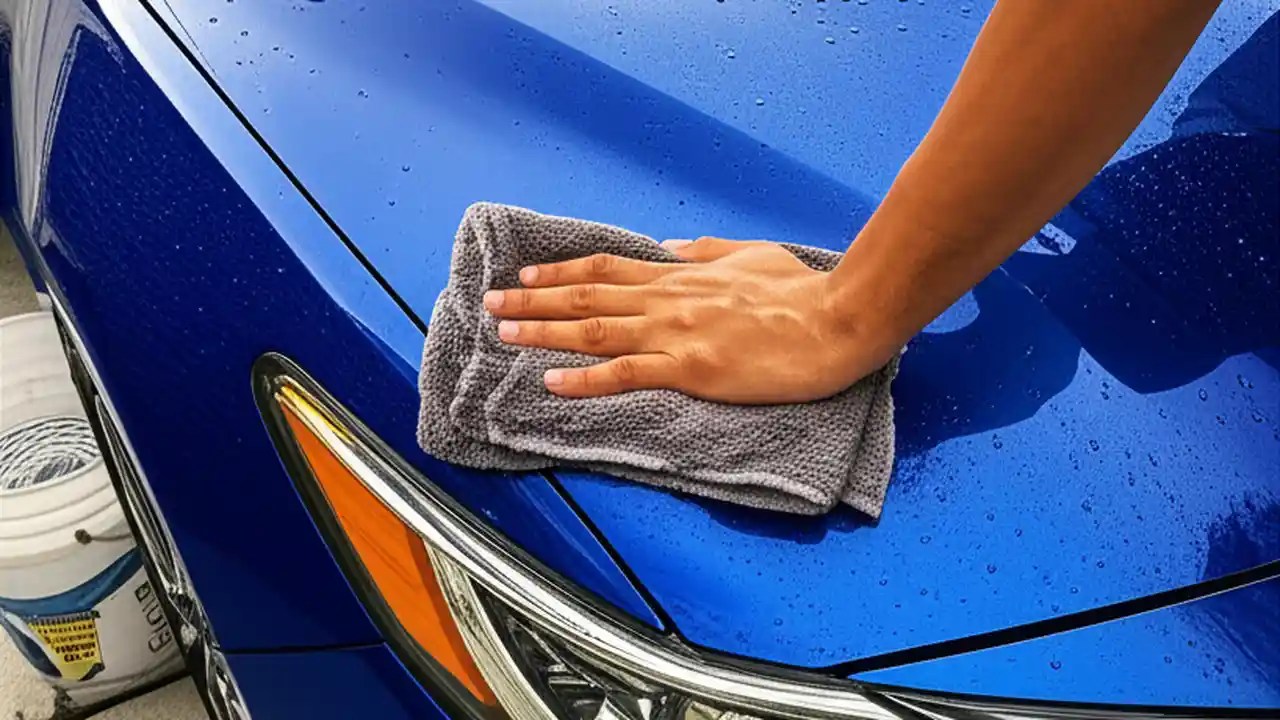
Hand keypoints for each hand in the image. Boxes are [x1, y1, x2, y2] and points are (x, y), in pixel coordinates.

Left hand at [482, 237, 897, 403]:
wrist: (836, 321)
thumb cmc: (801, 291)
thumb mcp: (750, 253)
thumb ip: (706, 251)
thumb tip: (671, 246)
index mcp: (682, 275)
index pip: (606, 269)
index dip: (561, 272)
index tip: (527, 274)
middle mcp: (668, 300)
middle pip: (586, 297)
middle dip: (533, 300)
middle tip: (491, 303)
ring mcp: (676, 335)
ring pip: (594, 331)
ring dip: (543, 332)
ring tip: (504, 332)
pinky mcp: (691, 370)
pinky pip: (626, 373)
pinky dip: (584, 378)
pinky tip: (552, 381)